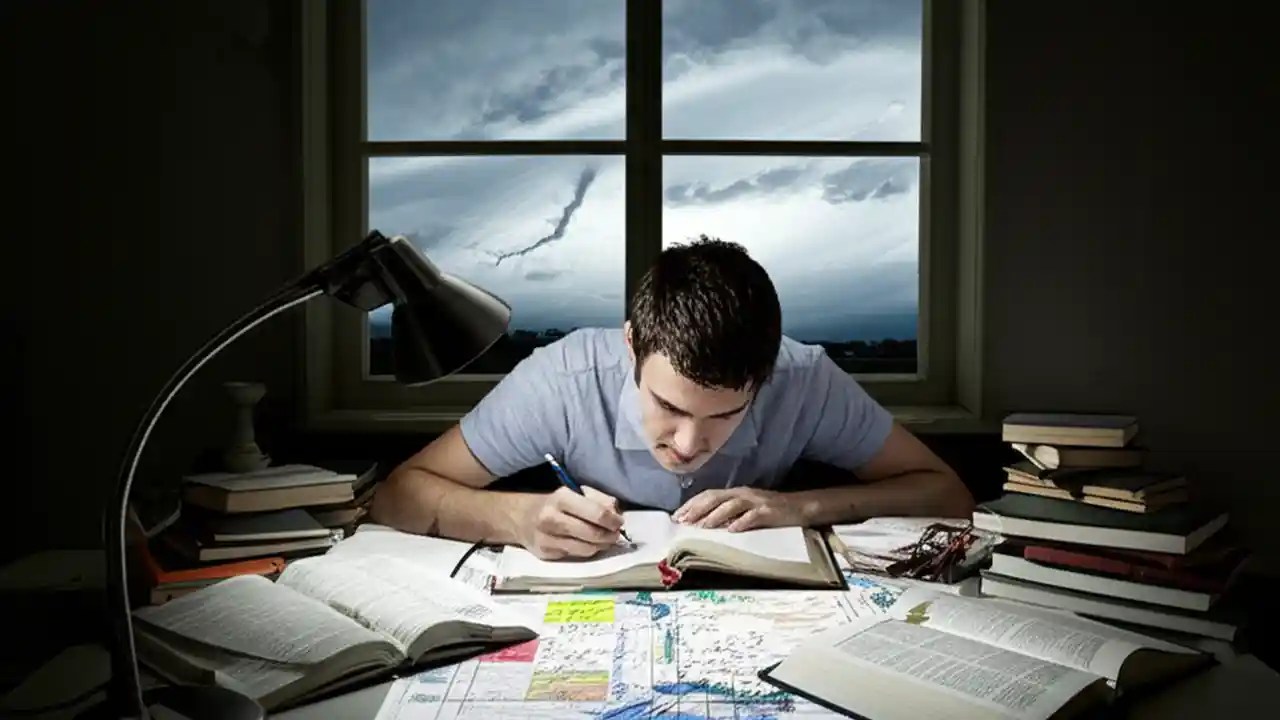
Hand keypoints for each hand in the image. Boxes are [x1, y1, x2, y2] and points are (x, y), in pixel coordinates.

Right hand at [517, 486, 624, 559]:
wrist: (520, 517)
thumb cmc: (554, 503)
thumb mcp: (574, 492)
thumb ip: (598, 499)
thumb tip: (616, 513)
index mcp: (561, 498)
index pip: (596, 513)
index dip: (612, 520)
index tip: (619, 522)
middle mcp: (552, 519)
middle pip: (592, 534)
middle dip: (609, 535)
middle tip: (615, 534)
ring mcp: (547, 539)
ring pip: (586, 549)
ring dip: (601, 546)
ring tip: (604, 540)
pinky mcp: (546, 554)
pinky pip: (576, 556)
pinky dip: (587, 551)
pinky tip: (588, 544)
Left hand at [673, 487, 802, 531]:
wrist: (799, 507)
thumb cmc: (769, 511)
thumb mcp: (745, 510)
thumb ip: (728, 514)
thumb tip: (704, 524)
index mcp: (735, 493)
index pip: (708, 495)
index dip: (692, 504)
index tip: (677, 516)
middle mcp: (743, 494)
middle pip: (715, 498)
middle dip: (698, 509)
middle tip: (684, 521)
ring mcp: (756, 502)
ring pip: (731, 505)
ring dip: (715, 516)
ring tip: (702, 527)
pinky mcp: (768, 512)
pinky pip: (753, 516)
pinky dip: (741, 522)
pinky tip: (732, 530)